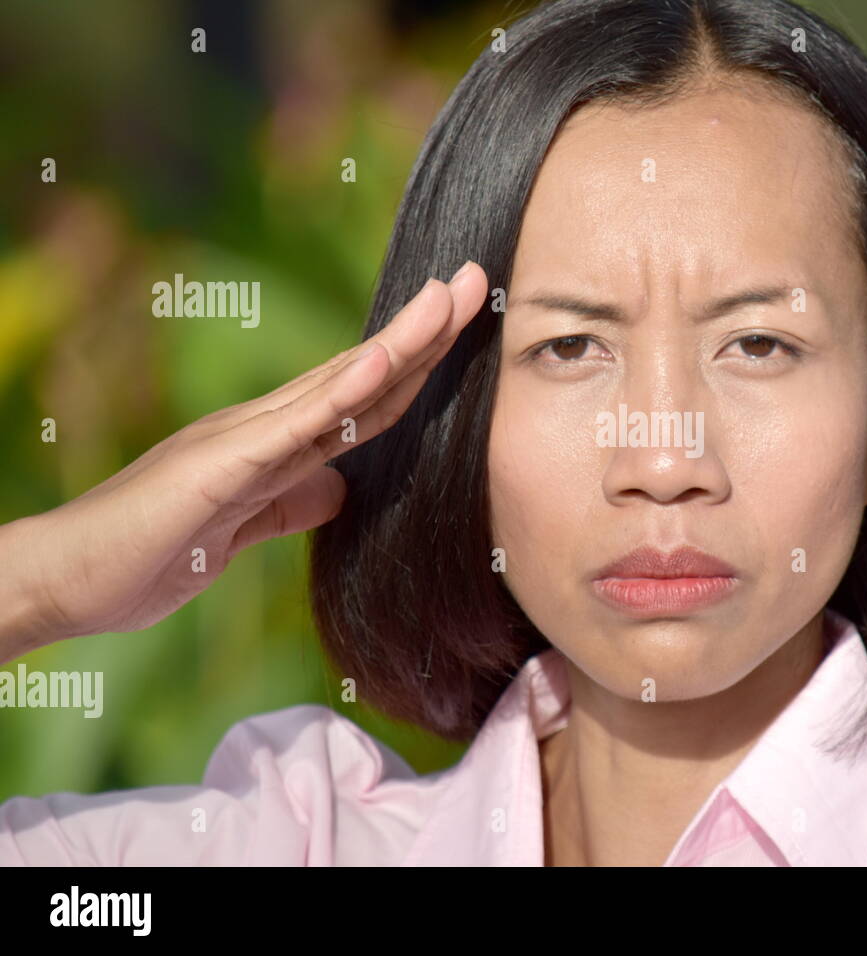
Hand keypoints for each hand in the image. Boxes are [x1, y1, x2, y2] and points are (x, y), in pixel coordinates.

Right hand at [0, 262, 486, 658]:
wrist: (65, 582)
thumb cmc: (144, 557)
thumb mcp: (240, 532)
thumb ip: (288, 504)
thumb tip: (338, 490)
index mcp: (273, 445)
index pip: (362, 398)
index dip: (418, 362)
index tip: (463, 323)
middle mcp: (263, 427)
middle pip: (362, 373)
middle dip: (426, 329)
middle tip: (477, 279)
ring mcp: (242, 439)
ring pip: (338, 382)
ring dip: (401, 339)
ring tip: (451, 297)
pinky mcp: (219, 465)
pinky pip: (293, 425)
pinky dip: (342, 390)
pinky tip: (385, 358)